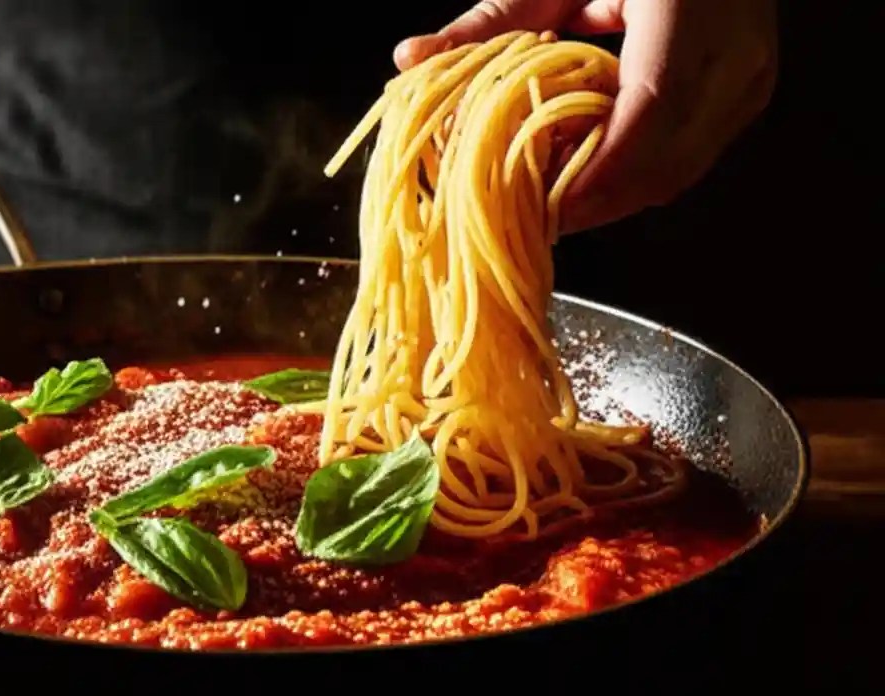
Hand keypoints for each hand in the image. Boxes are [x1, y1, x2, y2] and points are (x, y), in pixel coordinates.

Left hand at [394, 0, 777, 232]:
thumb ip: (490, 20)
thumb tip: (408, 58)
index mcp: (689, 7)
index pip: (651, 110)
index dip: (596, 172)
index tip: (542, 208)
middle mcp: (736, 51)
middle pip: (665, 163)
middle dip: (593, 200)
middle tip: (528, 214)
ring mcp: (750, 78)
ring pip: (677, 173)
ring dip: (610, 193)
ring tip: (547, 193)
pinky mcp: (746, 94)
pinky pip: (686, 158)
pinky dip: (631, 172)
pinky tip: (582, 167)